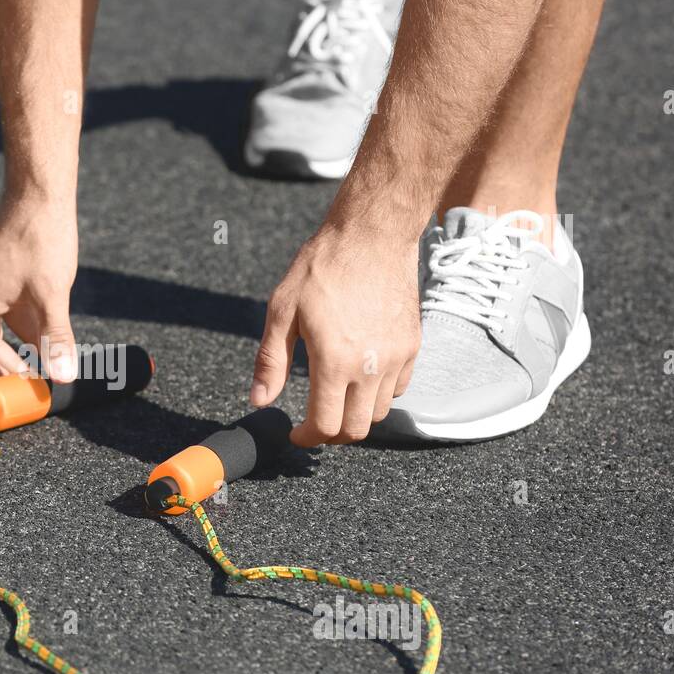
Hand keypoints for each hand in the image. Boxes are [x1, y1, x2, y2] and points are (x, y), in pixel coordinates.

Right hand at [0, 196, 79, 389]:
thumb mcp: (52, 293)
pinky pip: (2, 323)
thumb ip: (56, 338)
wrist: (39, 194)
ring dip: (11, 361)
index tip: (0, 401)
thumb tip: (62, 377)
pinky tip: (45, 351)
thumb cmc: (40, 237)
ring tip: (39, 378)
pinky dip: (20, 342)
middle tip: (27, 395)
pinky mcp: (1, 286)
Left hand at [250, 228, 420, 445]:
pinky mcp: (413, 345)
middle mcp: (371, 366)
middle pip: (356, 430)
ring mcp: (397, 357)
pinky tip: (359, 377)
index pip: (326, 426)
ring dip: (356, 415)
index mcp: (334, 361)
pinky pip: (398, 388)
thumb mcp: (283, 310)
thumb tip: (260, 400)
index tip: (296, 434)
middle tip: (314, 423)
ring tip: (335, 399)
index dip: (307, 438)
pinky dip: (379, 394)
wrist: (372, 235)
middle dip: (331, 435)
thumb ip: (271, 361)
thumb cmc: (322, 266)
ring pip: (379, 413)